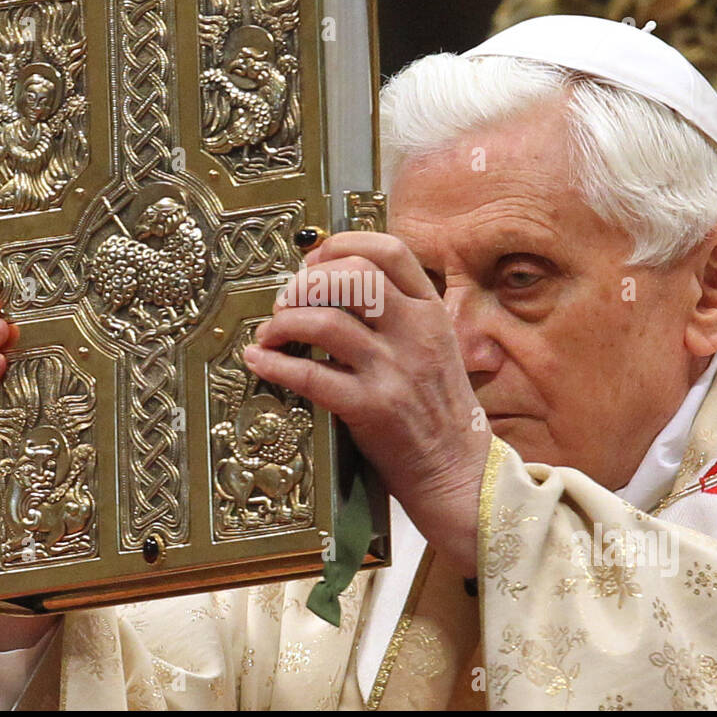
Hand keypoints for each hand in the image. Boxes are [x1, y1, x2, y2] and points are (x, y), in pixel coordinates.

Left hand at [243, 232, 491, 576]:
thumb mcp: (435, 347)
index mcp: (431, 312)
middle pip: (352, 276)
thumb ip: (398, 315)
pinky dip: (274, 364)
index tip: (313, 261)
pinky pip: (310, 376)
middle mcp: (415, 333)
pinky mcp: (371, 408)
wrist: (458, 470)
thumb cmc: (437, 409)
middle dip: (306, 282)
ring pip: (325, 321)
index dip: (341, 246)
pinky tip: (258, 360)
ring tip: (271, 334)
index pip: (389, 252)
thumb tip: (334, 284)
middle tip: (286, 301)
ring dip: (284, 322)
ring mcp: (394, 370)